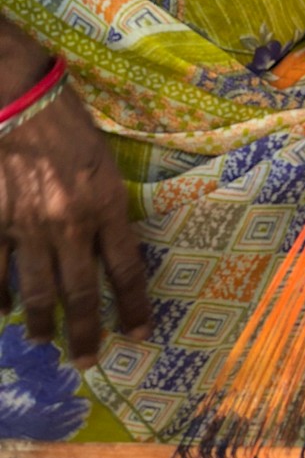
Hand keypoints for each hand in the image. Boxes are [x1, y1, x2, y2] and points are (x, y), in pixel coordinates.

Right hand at [0, 67, 149, 366]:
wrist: (17, 96)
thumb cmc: (67, 121)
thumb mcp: (102, 162)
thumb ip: (105, 205)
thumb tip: (106, 245)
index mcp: (106, 204)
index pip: (127, 269)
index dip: (135, 306)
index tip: (140, 334)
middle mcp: (70, 223)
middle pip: (81, 292)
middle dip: (85, 332)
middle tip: (86, 360)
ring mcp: (27, 227)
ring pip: (36, 291)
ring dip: (41, 321)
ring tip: (44, 339)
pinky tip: (2, 310)